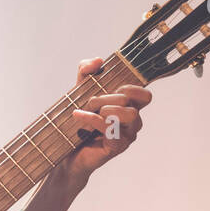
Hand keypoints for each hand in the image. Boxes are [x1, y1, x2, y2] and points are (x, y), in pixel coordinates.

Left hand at [63, 57, 152, 187]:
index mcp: (129, 107)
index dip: (130, 87)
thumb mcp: (79, 90)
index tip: (110, 89)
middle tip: (89, 103)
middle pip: (131, 100)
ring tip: (86, 112)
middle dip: (106, 97)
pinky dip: (92, 118)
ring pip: (128, 113)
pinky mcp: (117, 146)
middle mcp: (133, 122)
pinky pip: (111, 127)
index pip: (144, 94)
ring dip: (103, 108)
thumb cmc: (77, 121)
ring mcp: (127, 135)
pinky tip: (78, 116)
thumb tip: (99, 60)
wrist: (64, 150)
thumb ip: (87, 71)